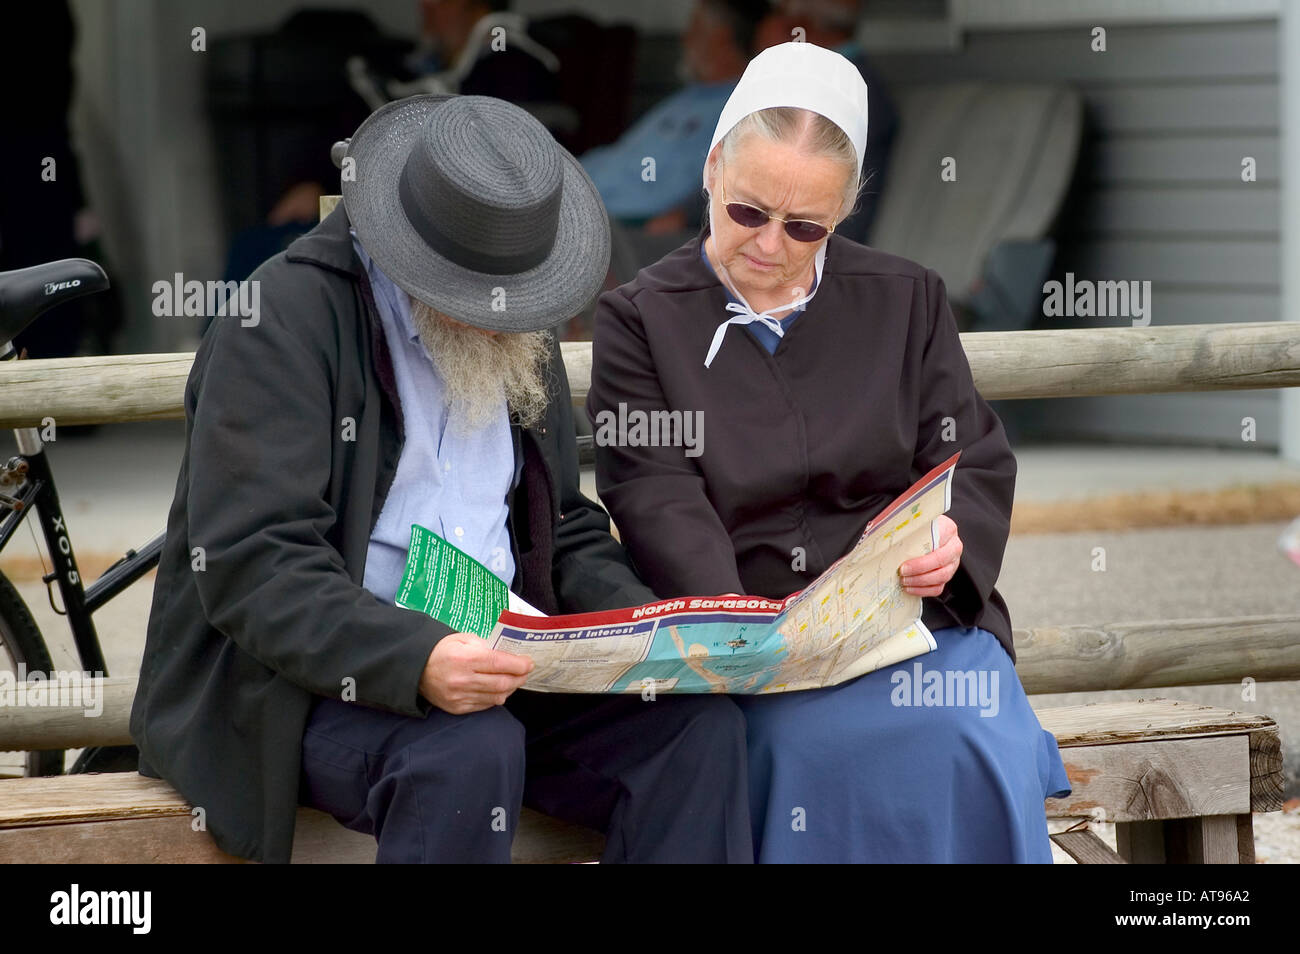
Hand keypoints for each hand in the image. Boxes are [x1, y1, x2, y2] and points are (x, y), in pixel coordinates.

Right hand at [419, 633, 533, 714]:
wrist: (415, 669)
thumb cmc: (442, 650)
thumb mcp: (463, 638)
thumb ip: (485, 646)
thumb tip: (507, 656)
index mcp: (465, 658)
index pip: (500, 663)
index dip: (519, 665)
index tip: (529, 663)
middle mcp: (463, 680)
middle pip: (502, 683)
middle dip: (519, 678)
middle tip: (525, 672)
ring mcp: (459, 697)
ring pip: (496, 697)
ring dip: (509, 689)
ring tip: (513, 680)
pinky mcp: (457, 708)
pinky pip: (485, 705)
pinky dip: (496, 698)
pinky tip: (498, 690)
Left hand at [898, 514, 961, 597]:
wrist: (926, 533)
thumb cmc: (918, 528)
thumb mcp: (913, 523)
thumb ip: (906, 528)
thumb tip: (884, 534)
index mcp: (948, 529)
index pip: (938, 543)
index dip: (921, 557)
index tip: (904, 564)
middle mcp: (953, 546)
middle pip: (940, 562)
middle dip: (919, 570)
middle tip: (902, 573)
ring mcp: (952, 563)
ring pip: (941, 577)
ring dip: (920, 582)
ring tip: (904, 581)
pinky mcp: (947, 575)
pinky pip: (938, 588)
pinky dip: (923, 590)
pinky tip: (910, 588)